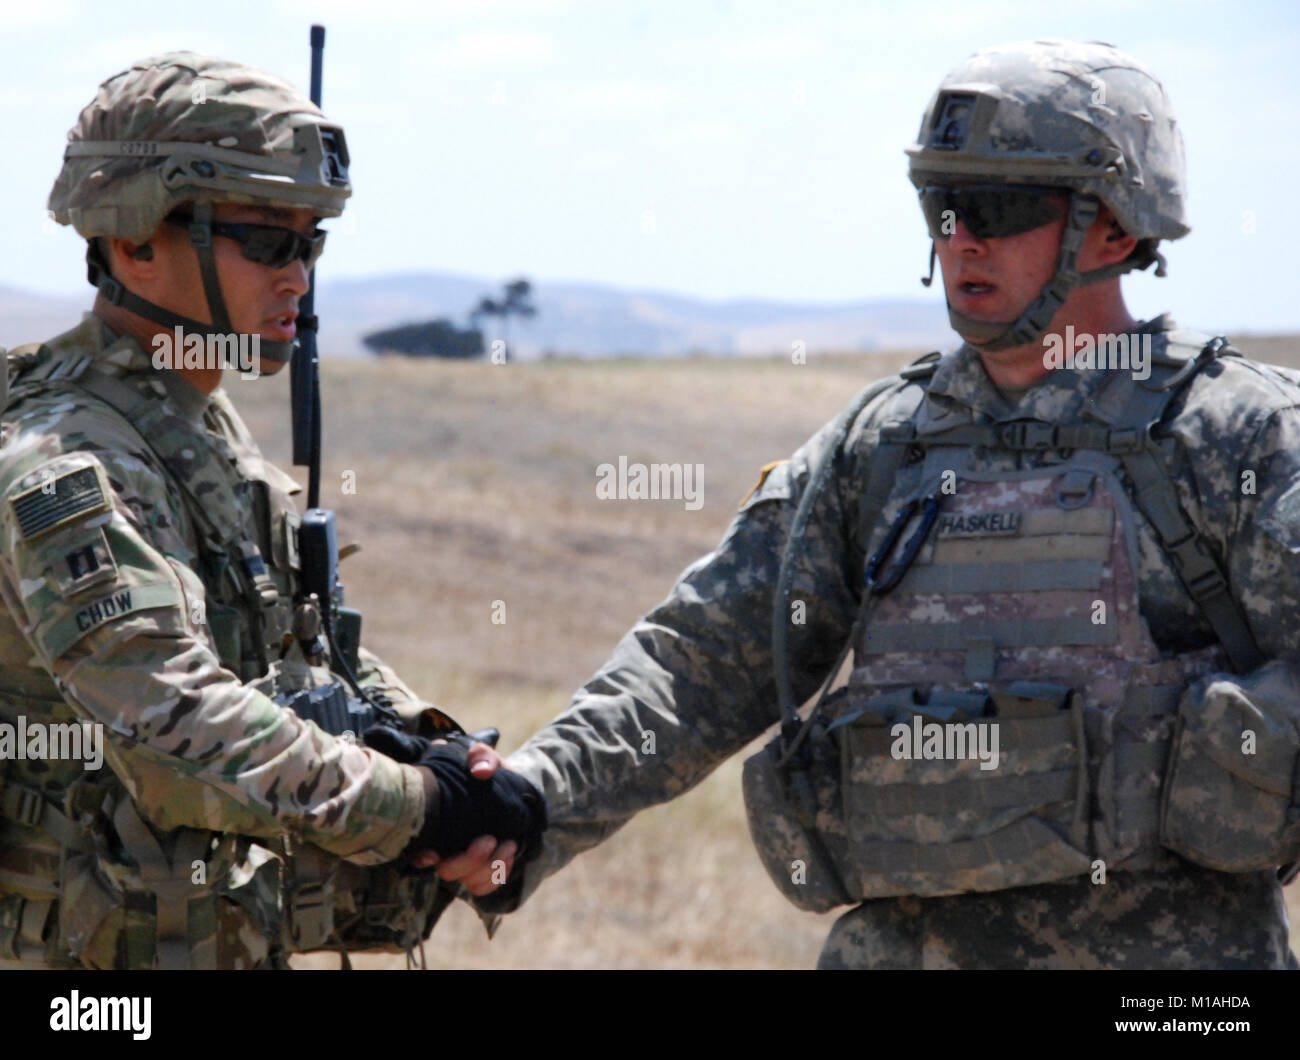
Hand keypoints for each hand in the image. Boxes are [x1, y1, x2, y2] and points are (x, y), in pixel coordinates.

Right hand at [409, 748, 519, 893]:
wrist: (513, 788)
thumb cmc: (489, 773)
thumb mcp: (485, 758)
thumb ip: (482, 756)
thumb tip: (481, 771)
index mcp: (436, 823)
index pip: (415, 850)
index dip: (420, 857)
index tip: (434, 853)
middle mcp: (446, 848)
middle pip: (446, 871)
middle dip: (468, 860)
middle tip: (489, 839)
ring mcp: (465, 861)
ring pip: (468, 882)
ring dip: (489, 867)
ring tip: (509, 844)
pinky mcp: (483, 870)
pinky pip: (484, 887)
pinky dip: (498, 876)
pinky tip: (510, 856)